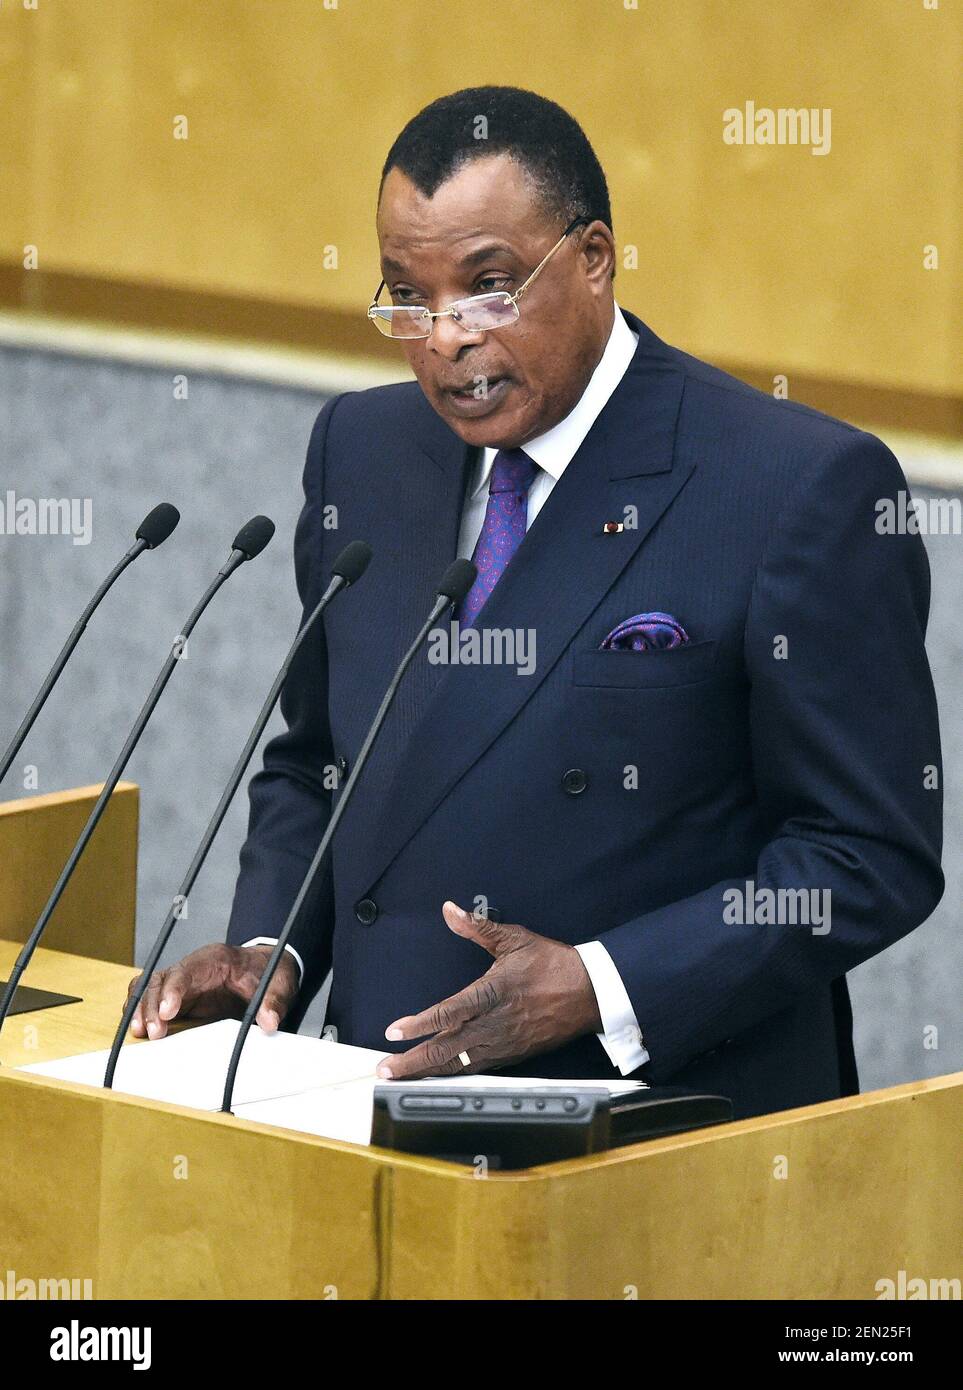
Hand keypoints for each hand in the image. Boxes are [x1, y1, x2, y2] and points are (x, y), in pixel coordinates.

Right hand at [125, 943, 298, 1040]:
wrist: (268, 970)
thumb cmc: (268, 973)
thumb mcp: (279, 984)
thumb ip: (274, 1001)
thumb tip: (269, 1022)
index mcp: (214, 959)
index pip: (185, 971)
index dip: (172, 990)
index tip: (168, 1013)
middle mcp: (192, 968)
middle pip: (160, 980)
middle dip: (151, 1005)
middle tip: (153, 1033)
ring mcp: (183, 984)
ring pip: (150, 989)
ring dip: (141, 1009)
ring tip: (140, 1033)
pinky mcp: (180, 999)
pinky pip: (152, 1001)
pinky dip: (142, 1013)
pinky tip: (140, 1031)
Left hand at [377, 902, 601, 1079]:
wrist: (591, 992)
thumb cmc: (553, 964)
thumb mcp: (514, 939)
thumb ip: (477, 927)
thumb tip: (450, 910)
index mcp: (492, 994)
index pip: (447, 1013)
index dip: (418, 1025)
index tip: (394, 1033)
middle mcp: (495, 1024)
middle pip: (446, 1048)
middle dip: (412, 1062)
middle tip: (384, 1070)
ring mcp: (504, 1043)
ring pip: (459, 1064)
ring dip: (427, 1072)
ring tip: (401, 1078)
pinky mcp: (514, 1055)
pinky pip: (477, 1068)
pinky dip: (454, 1073)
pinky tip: (438, 1075)